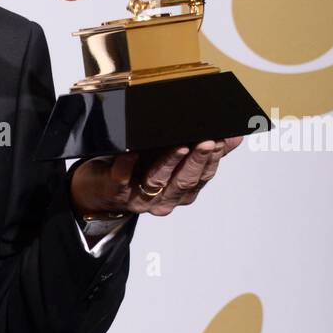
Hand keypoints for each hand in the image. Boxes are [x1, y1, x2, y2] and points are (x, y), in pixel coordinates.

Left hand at [70, 136, 244, 217]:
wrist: (99, 190)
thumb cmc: (138, 170)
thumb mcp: (173, 160)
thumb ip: (201, 150)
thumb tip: (233, 134)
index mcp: (182, 191)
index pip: (204, 175)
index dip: (215, 158)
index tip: (224, 138)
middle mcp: (164, 199)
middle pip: (185, 180)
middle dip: (198, 159)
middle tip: (208, 140)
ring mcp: (139, 197)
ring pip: (158, 180)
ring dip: (170, 162)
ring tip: (180, 145)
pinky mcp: (115, 192)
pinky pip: (121, 178)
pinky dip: (126, 165)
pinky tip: (130, 152)